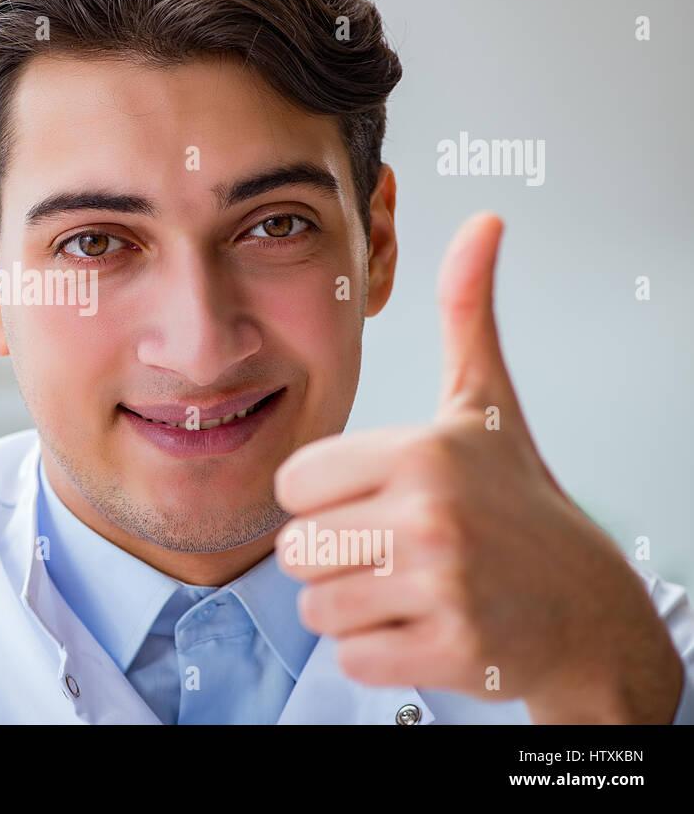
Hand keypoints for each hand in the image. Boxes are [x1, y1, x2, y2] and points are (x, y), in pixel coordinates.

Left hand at [273, 212, 683, 722]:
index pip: (292, 484)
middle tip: (393, 550)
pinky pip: (351, 659)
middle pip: (294, 550)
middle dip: (334, 557)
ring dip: (353, 606)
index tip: (371, 498)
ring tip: (409, 587)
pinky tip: (425, 626)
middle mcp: (428, 514)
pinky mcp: (451, 652)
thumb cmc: (519, 504)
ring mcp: (442, 588)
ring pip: (315, 609)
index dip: (323, 497)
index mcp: (420, 451)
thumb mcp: (486, 405)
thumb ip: (468, 313)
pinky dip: (379, 653)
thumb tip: (484, 221)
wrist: (589, 612)